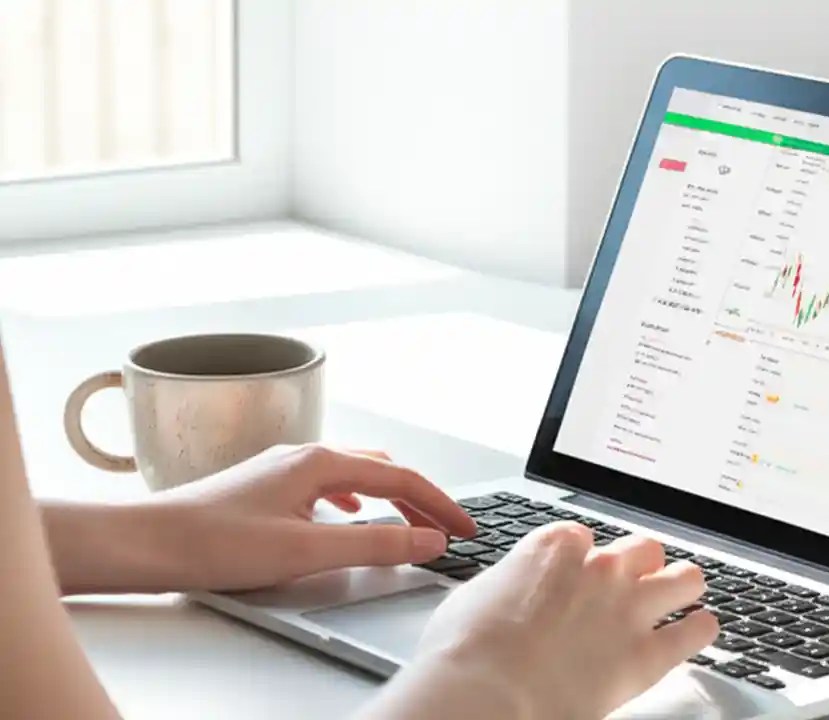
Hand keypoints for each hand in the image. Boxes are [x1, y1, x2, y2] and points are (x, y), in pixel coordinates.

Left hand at [147, 444, 477, 590]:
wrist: (146, 542)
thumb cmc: (213, 542)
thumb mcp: (306, 549)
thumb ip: (374, 545)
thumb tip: (427, 539)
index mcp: (321, 462)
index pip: (402, 480)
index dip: (441, 505)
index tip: (465, 528)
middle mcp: (305, 455)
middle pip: (383, 471)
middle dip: (421, 498)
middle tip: (446, 527)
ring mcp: (284, 468)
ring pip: (356, 474)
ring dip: (390, 497)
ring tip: (409, 522)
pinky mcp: (267, 485)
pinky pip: (328, 483)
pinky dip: (355, 498)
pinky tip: (347, 514)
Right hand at [364, 523, 717, 719]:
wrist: (486, 691)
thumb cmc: (468, 650)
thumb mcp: (476, 595)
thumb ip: (509, 585)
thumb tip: (508, 593)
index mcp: (556, 548)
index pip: (585, 539)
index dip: (584, 558)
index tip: (580, 572)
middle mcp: (600, 570)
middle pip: (642, 550)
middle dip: (642, 564)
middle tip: (639, 578)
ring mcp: (629, 609)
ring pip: (683, 579)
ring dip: (684, 584)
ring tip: (686, 592)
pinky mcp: (648, 654)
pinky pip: (695, 631)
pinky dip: (700, 628)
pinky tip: (702, 628)